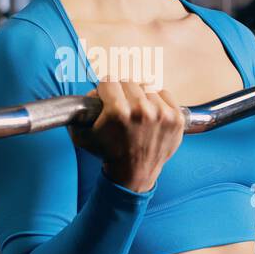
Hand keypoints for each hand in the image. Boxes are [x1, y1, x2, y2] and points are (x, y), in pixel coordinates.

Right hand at [67, 81, 184, 192]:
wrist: (133, 172)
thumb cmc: (108, 152)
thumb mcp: (82, 135)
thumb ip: (78, 111)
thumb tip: (91, 93)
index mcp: (118, 111)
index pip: (109, 81)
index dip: (104, 90)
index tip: (106, 99)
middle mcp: (142, 110)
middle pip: (128, 81)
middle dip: (122, 92)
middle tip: (121, 107)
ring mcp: (162, 114)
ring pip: (146, 88)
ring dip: (140, 98)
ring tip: (137, 114)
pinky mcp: (176, 118)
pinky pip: (164, 94)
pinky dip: (158, 102)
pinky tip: (151, 115)